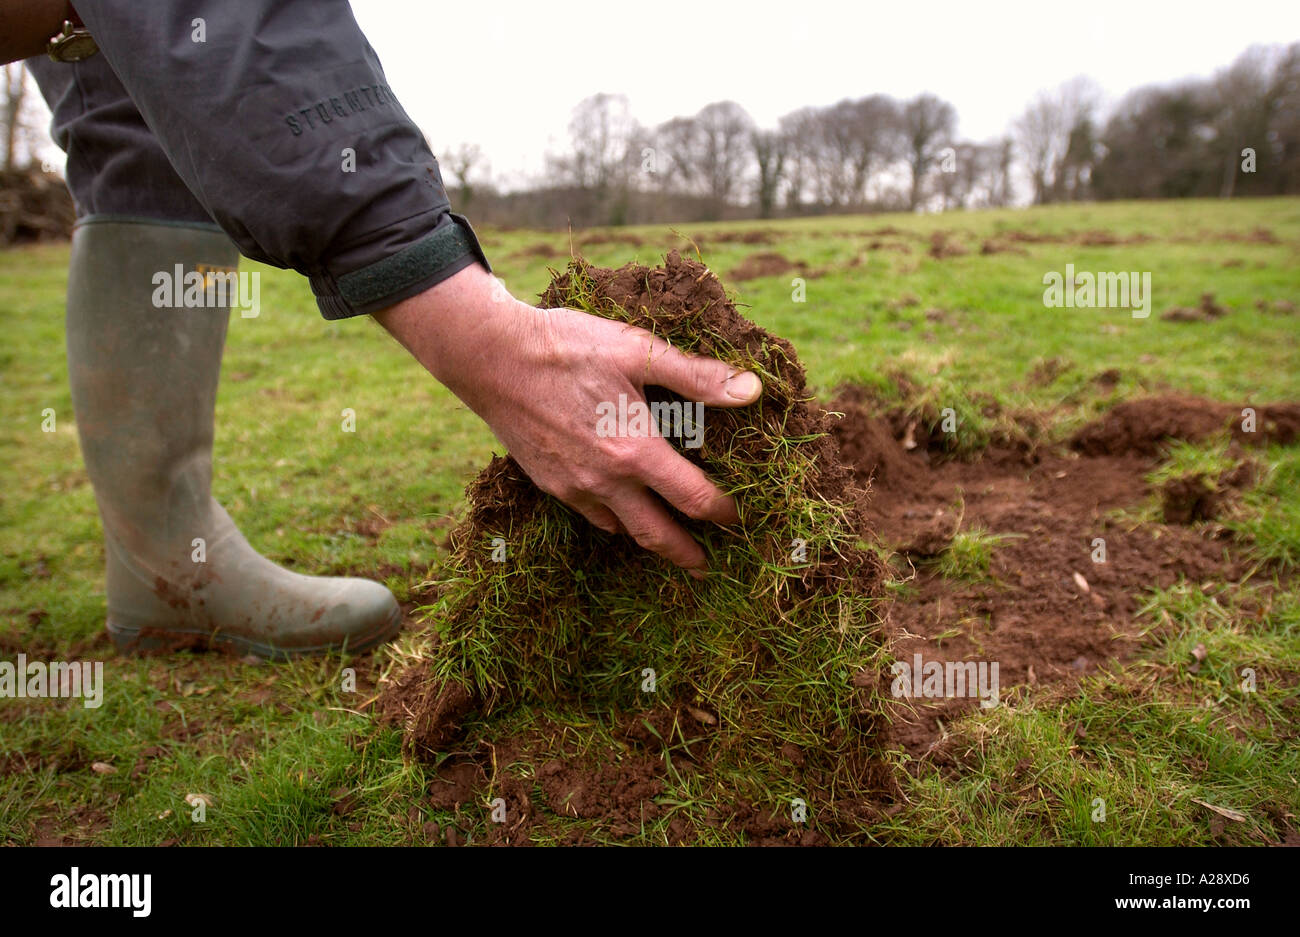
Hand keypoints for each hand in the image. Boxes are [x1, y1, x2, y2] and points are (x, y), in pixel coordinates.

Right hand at [375, 263, 762, 574]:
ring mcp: (575, 487)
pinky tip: (620, 513)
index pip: (694, 500)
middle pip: (658, 535)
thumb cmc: (567, 347)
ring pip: (621, 530)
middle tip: (707, 568)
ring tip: (668, 541)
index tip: (736, 518)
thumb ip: (697, 376)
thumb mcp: (637, 351)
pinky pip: (590, 515)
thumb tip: (751, 390)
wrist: (492, 357)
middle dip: (688, 555)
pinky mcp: (550, 483)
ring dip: (650, 539)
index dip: (723, 513)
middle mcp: (606, 481)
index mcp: (636, 451)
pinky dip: (613, 520)